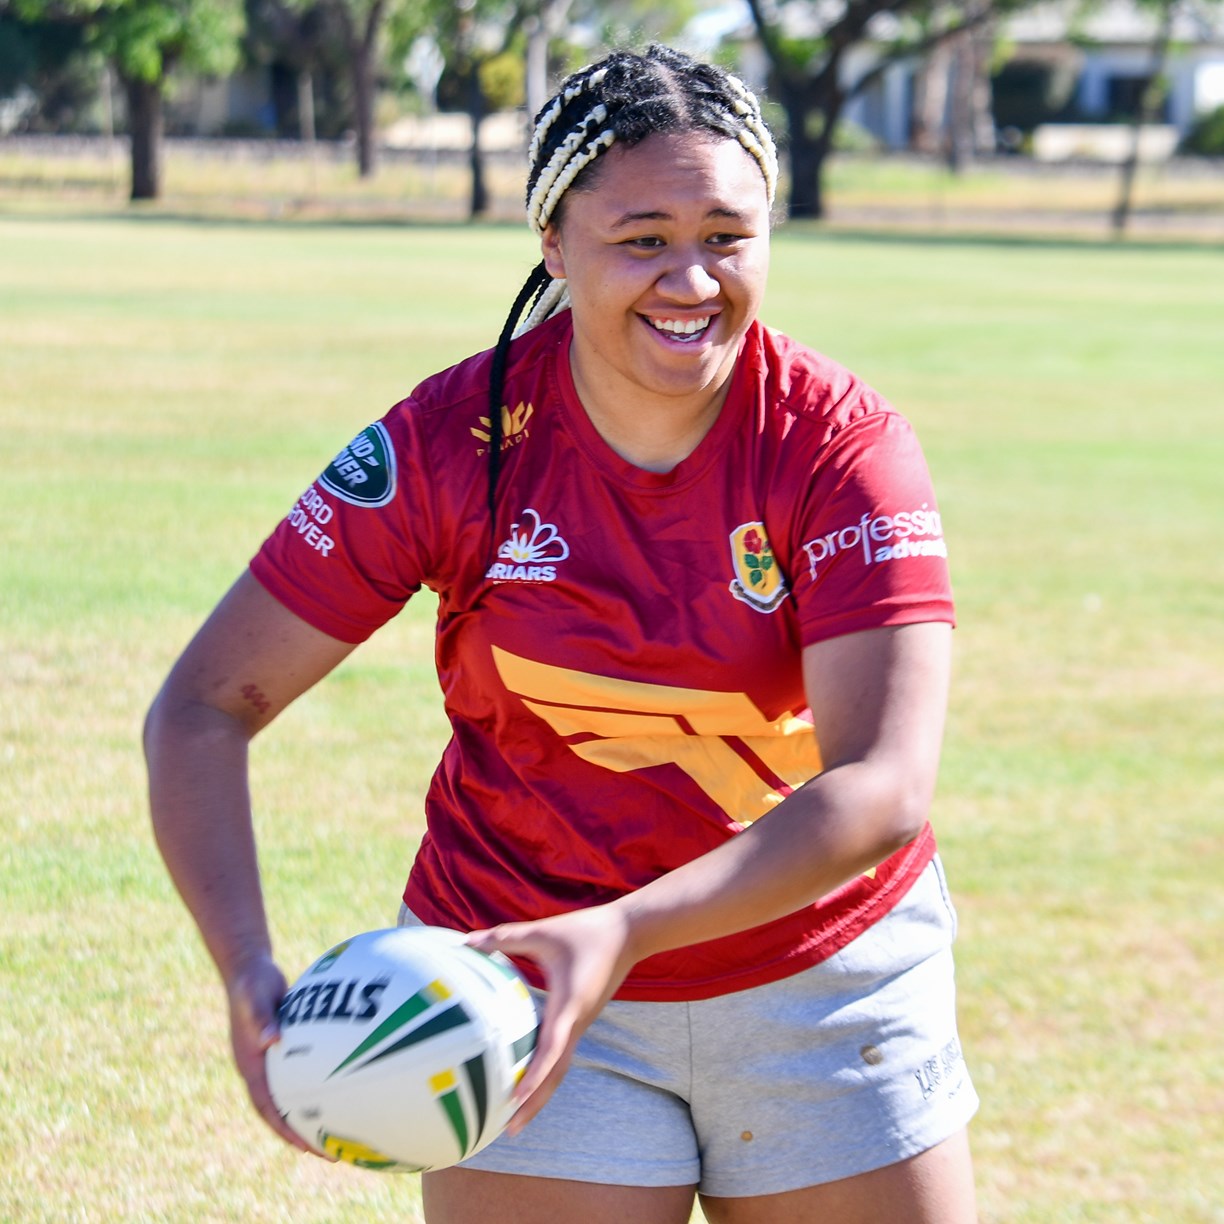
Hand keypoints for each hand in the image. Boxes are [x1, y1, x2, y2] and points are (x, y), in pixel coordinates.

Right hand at [225, 953, 329, 1156]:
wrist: (249, 967)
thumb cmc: (251, 982)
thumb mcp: (255, 997)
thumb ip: (261, 1017)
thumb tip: (272, 1040)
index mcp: (250, 1064)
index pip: (268, 1107)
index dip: (285, 1129)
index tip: (305, 1147)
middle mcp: (261, 1068)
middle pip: (281, 1111)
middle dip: (303, 1134)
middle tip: (330, 1153)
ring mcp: (272, 1060)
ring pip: (293, 1095)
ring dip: (311, 1115)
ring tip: (341, 1132)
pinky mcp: (286, 1048)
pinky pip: (304, 1073)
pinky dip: (319, 1086)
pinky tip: (345, 1089)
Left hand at [466, 903, 635, 1134]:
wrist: (629, 934)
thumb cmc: (585, 930)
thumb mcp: (544, 931)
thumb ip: (506, 937)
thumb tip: (466, 941)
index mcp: (570, 1006)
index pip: (551, 1051)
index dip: (534, 1077)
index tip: (514, 1099)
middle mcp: (577, 1022)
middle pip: (556, 1074)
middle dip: (534, 1104)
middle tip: (509, 1129)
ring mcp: (580, 1024)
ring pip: (560, 1068)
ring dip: (540, 1093)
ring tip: (513, 1116)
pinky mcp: (580, 1019)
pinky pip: (561, 1052)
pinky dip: (544, 1072)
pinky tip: (524, 1075)